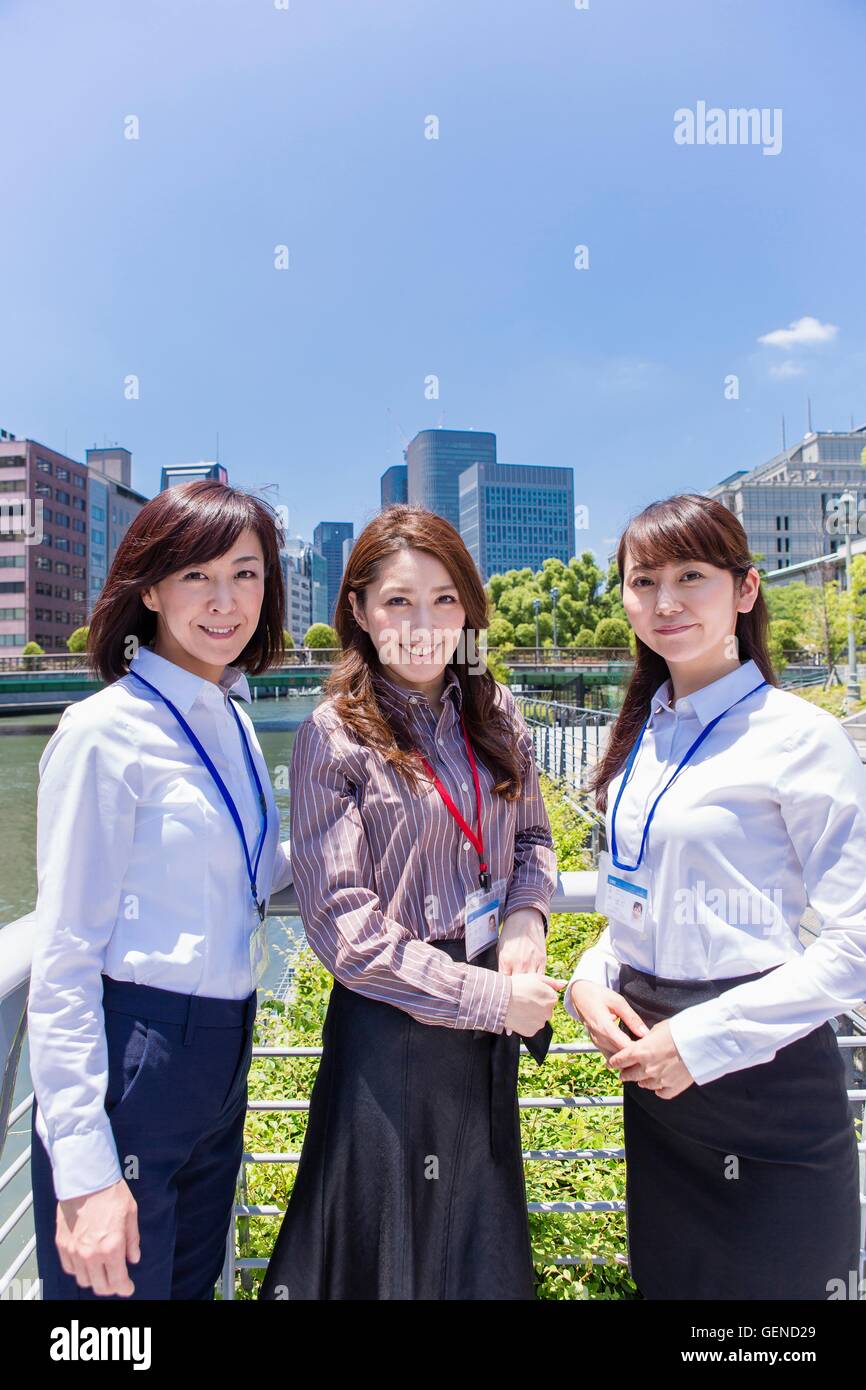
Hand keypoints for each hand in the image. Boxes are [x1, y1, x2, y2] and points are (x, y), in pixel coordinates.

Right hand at [56, 1178, 140, 1295]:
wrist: (86, 1177)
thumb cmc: (111, 1193)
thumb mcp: (131, 1214)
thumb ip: (132, 1241)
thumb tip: (133, 1258)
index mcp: (111, 1247)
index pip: (118, 1281)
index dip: (124, 1288)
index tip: (128, 1288)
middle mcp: (91, 1254)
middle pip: (100, 1286)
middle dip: (110, 1287)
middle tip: (116, 1281)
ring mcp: (74, 1250)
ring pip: (83, 1280)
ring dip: (94, 1279)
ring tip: (101, 1271)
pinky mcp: (62, 1244)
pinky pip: (69, 1268)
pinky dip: (78, 1270)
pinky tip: (86, 1262)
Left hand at [498, 908, 546, 1034]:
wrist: (525, 919)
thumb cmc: (510, 936)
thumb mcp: (501, 951)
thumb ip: (501, 969)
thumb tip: (498, 985)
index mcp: (506, 962)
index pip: (505, 987)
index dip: (503, 1004)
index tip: (502, 1020)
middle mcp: (520, 964)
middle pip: (519, 991)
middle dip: (517, 1009)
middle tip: (513, 1026)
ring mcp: (533, 963)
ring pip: (533, 988)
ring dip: (532, 1003)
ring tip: (530, 1019)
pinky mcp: (542, 961)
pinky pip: (544, 979)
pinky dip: (544, 990)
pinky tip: (544, 1002)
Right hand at [504, 973, 565, 1036]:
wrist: (500, 999)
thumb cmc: (517, 985)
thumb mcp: (536, 978)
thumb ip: (552, 982)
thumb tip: (565, 984)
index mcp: (552, 999)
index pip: (550, 999)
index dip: (539, 995)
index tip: (530, 992)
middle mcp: (549, 1013)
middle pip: (545, 1010)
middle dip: (537, 1006)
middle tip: (524, 1000)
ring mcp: (540, 1024)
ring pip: (538, 1019)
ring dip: (531, 1015)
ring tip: (519, 1007)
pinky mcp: (531, 1032)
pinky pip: (530, 1027)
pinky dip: (525, 1023)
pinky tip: (518, 1015)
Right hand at [567, 979, 650, 1063]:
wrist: (579, 995)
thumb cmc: (598, 995)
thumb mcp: (618, 1002)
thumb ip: (632, 1018)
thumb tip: (645, 1033)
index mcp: (605, 1028)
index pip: (625, 1048)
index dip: (639, 1050)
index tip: (651, 1047)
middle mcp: (599, 1039)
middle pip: (621, 1056)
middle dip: (635, 1055)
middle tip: (649, 1050)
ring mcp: (596, 1043)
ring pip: (615, 1058)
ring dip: (627, 1057)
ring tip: (641, 1051)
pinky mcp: (596, 1044)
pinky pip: (610, 1054)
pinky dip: (619, 1054)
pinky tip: (629, 1050)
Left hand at [609, 1020, 695, 1098]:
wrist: (700, 1042)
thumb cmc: (679, 1031)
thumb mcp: (657, 1029)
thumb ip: (646, 1039)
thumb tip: (643, 1042)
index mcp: (640, 1051)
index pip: (619, 1060)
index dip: (614, 1062)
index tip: (611, 1064)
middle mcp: (647, 1068)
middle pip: (628, 1075)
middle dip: (625, 1074)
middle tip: (624, 1073)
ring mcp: (659, 1079)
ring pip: (644, 1085)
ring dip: (642, 1081)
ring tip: (643, 1078)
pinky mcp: (672, 1087)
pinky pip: (660, 1093)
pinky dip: (659, 1089)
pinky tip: (659, 1086)